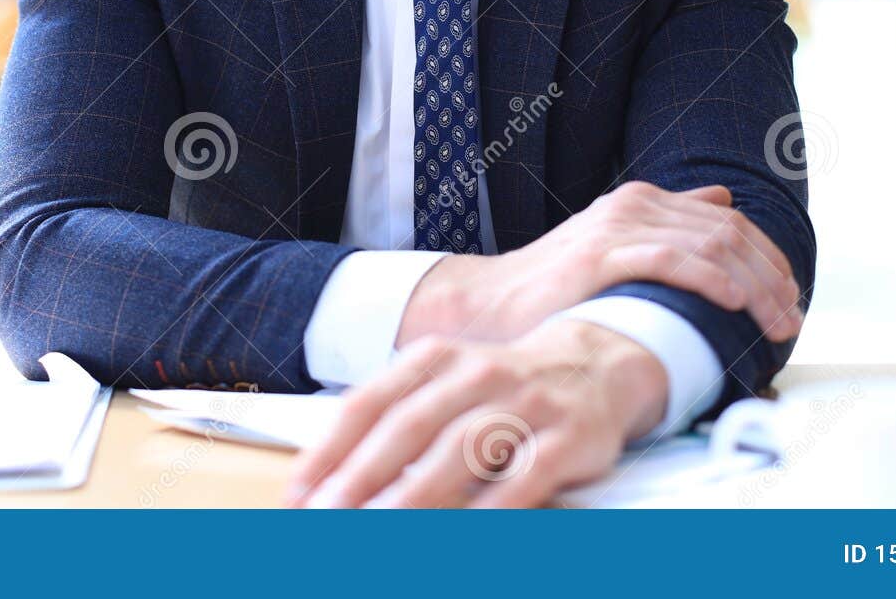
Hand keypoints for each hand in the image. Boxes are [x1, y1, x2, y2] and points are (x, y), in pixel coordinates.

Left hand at [286, 318, 665, 507]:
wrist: (596, 363)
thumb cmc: (500, 387)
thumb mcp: (444, 384)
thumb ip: (395, 421)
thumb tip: (329, 480)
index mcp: (435, 359)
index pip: (369, 402)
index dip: (330, 450)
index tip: (299, 495)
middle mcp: (477, 373)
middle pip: (408, 426)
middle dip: (363, 477)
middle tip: (328, 520)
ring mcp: (525, 403)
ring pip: (461, 450)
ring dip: (416, 496)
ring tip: (380, 531)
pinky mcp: (568, 436)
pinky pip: (525, 476)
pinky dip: (492, 508)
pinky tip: (464, 535)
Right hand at [397, 180, 802, 346]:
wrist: (489, 303)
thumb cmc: (555, 286)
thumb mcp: (617, 245)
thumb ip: (668, 223)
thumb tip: (722, 197)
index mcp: (643, 200)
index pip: (729, 221)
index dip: (769, 258)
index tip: (790, 297)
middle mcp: (634, 204)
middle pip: (728, 233)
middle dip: (772, 278)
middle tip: (792, 319)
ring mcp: (617, 227)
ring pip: (711, 247)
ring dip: (755, 287)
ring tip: (777, 323)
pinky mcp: (601, 255)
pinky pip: (671, 261)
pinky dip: (711, 279)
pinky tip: (735, 303)